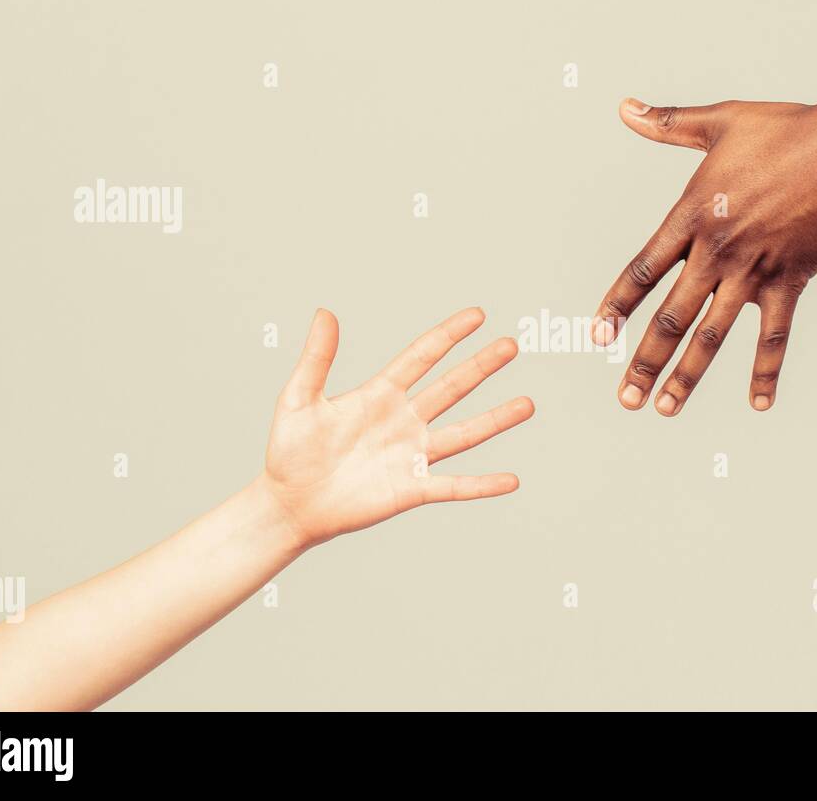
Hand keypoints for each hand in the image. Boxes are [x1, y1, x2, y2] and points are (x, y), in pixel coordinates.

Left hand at [260, 307, 533, 547]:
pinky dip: (482, 485)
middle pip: (451, 388)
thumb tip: (325, 312)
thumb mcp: (299, 400)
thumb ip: (316, 359)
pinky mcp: (411, 489)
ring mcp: (411, 455)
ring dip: (495, 420)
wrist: (288, 503)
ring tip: (527, 404)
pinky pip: (453, 486)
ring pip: (463, 433)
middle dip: (481, 367)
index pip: (421, 357)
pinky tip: (511, 480)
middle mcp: (403, 421)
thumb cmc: (290, 452)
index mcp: (379, 395)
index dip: (448, 335)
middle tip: (511, 345)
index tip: (477, 315)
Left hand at [591, 97, 816, 414]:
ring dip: (687, 375)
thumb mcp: (720, 121)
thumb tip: (624, 107)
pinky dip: (766, 371)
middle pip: (670, 317)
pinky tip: (757, 403)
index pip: (643, 271)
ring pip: (712, 334)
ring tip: (666, 408)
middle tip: (626, 397)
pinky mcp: (789, 282)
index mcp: (692, 216)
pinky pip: (774, 336)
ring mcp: (752, 271)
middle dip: (645, 362)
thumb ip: (668, 123)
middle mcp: (716, 251)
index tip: (599, 336)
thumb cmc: (785, 130)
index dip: (618, 306)